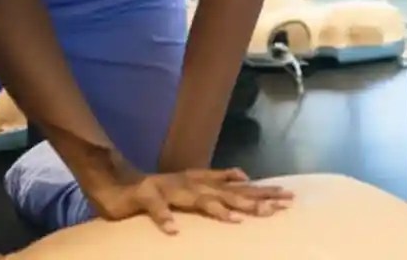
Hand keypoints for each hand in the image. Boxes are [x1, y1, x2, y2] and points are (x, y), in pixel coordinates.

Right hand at [84, 160, 292, 233]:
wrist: (118, 182)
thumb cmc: (160, 187)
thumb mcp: (194, 182)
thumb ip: (218, 178)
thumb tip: (245, 176)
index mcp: (202, 182)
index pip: (239, 187)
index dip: (263, 192)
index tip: (288, 197)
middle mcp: (191, 183)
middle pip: (226, 193)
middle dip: (251, 201)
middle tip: (275, 209)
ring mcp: (169, 188)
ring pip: (197, 199)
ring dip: (216, 209)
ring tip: (237, 220)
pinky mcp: (145, 196)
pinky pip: (156, 208)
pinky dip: (164, 218)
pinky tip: (173, 230)